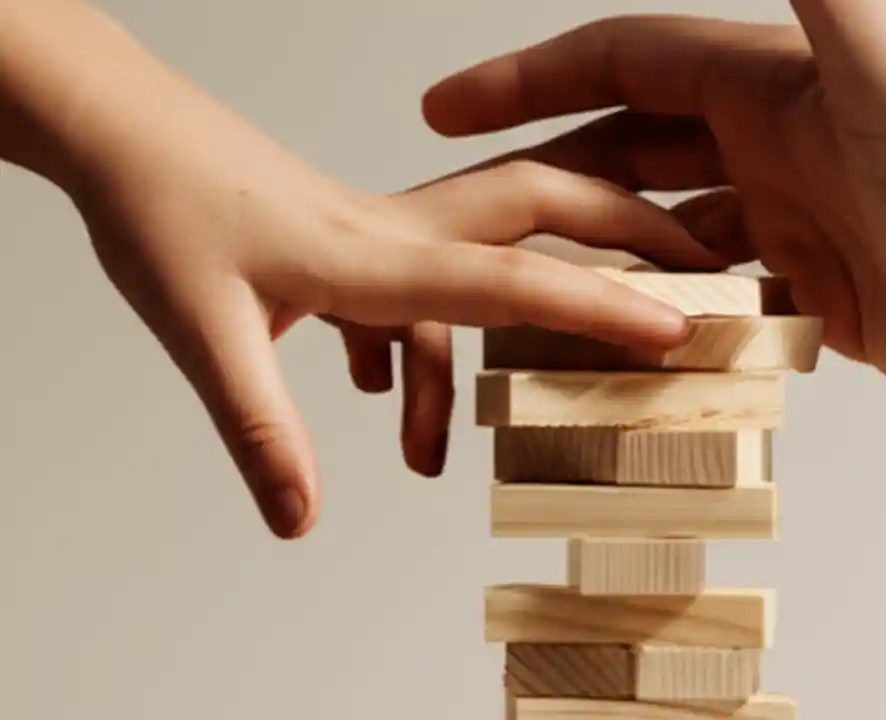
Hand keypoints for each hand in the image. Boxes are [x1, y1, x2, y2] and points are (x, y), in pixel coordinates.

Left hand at [67, 70, 718, 539]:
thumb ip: (261, 428)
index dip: (604, 305)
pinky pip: (418, 289)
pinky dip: (417, 347)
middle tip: (692, 268)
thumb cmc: (159, 209)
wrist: (117, 136)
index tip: (680, 328)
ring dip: (500, 329)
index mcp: (379, 254)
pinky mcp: (352, 243)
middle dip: (628, 229)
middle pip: (544, 209)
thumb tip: (300, 520)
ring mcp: (381, 231)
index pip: (516, 280)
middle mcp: (400, 232)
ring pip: (486, 259)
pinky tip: (372, 388)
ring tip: (439, 444)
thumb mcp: (204, 332)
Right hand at [422, 1, 885, 422]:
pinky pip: (712, 297)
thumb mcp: (882, 66)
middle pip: (627, 149)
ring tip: (520, 287)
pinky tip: (619, 336)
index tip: (448, 107)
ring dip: (596, 251)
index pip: (625, 60)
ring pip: (661, 231)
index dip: (531, 77)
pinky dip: (662, 310)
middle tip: (460, 214)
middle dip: (542, 172)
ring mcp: (792, 220)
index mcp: (771, 83)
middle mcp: (774, 143)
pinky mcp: (814, 292)